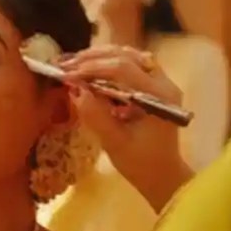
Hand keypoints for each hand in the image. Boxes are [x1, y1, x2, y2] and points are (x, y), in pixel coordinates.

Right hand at [59, 45, 191, 208]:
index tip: (67, 73)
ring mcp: (161, 82)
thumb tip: (75, 89)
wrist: (162, 175)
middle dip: (94, 57)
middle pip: (127, 56)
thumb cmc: (140, 164)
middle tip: (66, 64)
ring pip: (129, 55)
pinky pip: (132, 64)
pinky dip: (110, 62)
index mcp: (159, 97)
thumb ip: (95, 115)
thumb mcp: (114, 143)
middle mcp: (164, 83)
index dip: (92, 67)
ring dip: (101, 56)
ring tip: (75, 62)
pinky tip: (92, 67)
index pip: (123, 69)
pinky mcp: (153, 85)